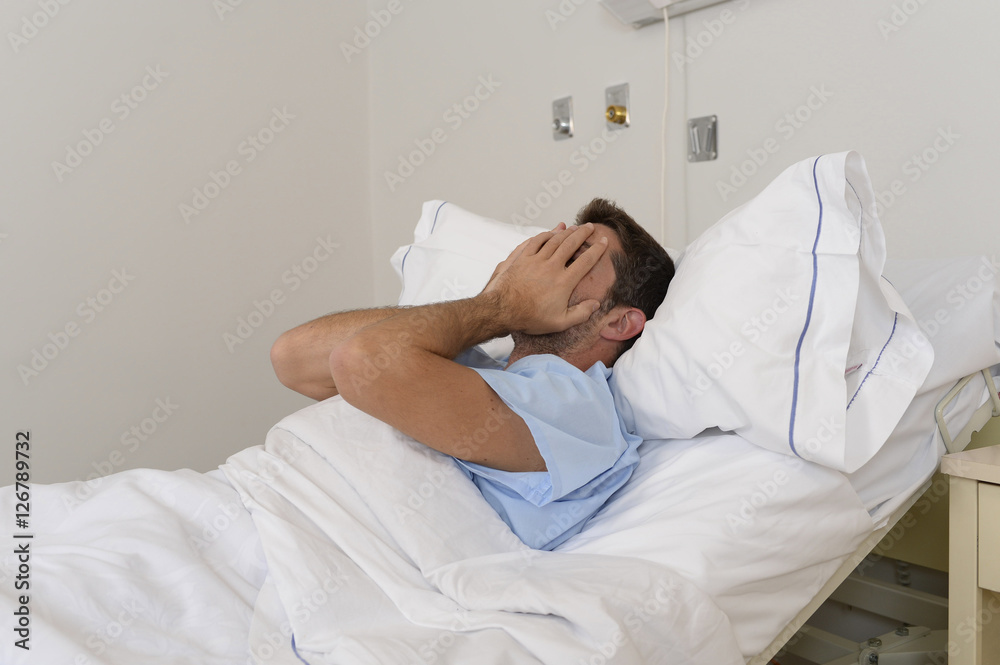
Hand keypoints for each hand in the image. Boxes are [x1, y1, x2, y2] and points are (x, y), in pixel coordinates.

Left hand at [481, 223, 607, 334]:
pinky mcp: (522, 258)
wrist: (502, 310)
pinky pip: (536, 241)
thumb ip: (581, 313)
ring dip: (565, 232)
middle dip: (582, 234)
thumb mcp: (560, 322)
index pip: (586, 260)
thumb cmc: (530, 317)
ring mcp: (536, 260)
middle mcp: (552, 266)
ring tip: (573, 227)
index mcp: (564, 281)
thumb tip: (595, 304)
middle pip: (571, 244)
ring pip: (554, 240)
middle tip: (589, 227)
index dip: (597, 249)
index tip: (603, 241)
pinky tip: (550, 232)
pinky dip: (545, 234)